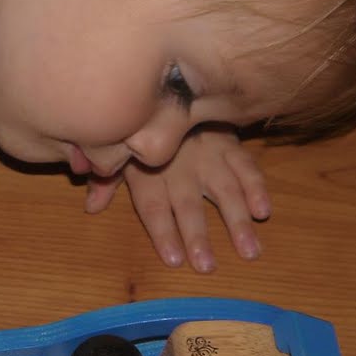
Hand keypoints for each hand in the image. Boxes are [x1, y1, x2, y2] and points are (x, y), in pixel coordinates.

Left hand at [84, 126, 269, 272]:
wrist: (170, 89)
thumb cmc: (142, 131)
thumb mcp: (119, 153)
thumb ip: (106, 181)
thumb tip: (91, 208)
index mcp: (148, 173)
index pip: (154, 208)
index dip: (163, 233)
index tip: (175, 259)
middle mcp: (179, 167)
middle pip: (188, 205)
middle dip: (197, 236)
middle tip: (207, 266)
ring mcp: (208, 155)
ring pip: (224, 190)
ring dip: (237, 221)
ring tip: (249, 250)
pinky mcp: (231, 145)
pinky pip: (246, 166)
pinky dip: (257, 188)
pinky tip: (264, 210)